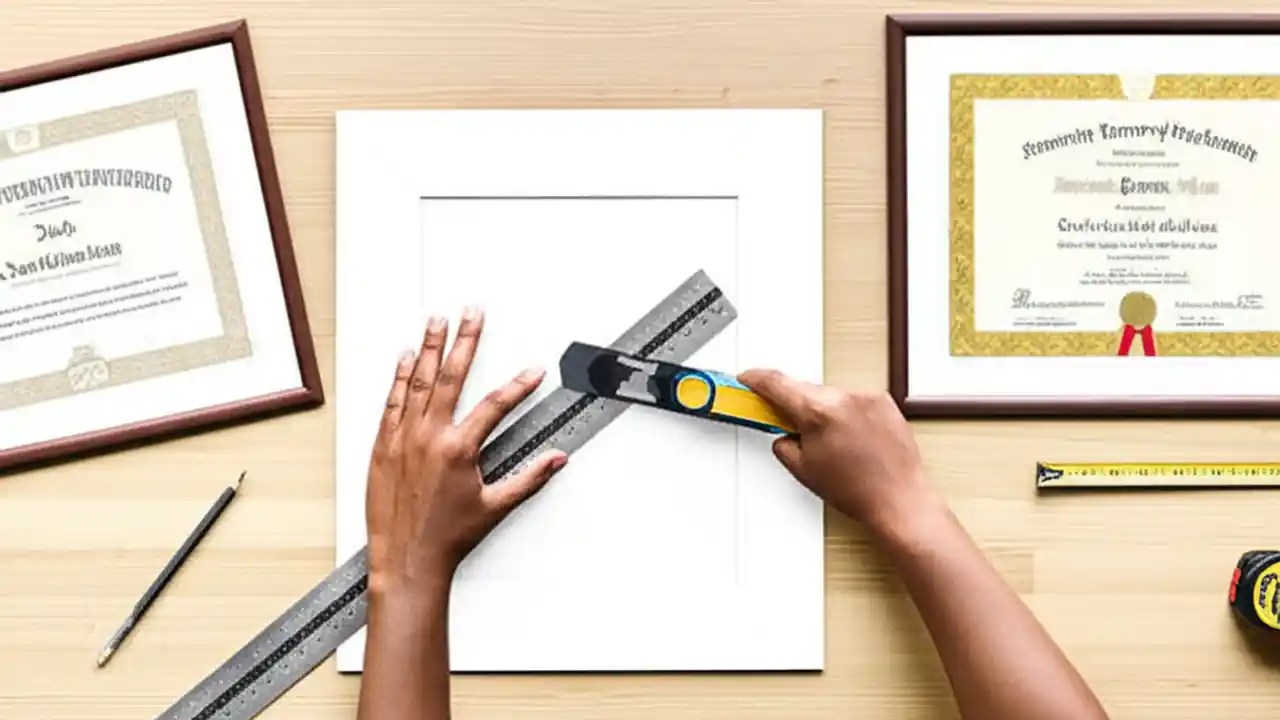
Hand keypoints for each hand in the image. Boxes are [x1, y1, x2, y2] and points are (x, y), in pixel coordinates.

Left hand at [366, 308, 567, 597]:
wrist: (406, 559)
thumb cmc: (447, 537)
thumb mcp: (495, 507)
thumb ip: (529, 478)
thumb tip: (556, 459)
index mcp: (459, 450)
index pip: (495, 405)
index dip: (518, 385)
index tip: (533, 371)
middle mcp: (429, 437)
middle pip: (451, 376)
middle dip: (465, 341)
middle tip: (473, 314)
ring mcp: (402, 438)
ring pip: (418, 381)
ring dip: (430, 348)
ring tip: (437, 321)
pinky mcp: (382, 446)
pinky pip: (392, 402)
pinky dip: (400, 377)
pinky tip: (407, 358)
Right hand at [738, 370, 942, 543]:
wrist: (898, 500)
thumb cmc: (857, 491)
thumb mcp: (803, 469)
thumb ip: (783, 442)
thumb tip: (780, 431)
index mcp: (818, 411)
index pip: (776, 382)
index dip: (756, 379)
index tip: (748, 379)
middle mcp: (843, 397)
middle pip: (804, 389)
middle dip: (794, 405)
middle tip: (792, 427)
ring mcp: (866, 396)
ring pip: (829, 394)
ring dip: (822, 410)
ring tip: (832, 444)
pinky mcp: (883, 401)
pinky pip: (852, 399)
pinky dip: (845, 413)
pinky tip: (850, 439)